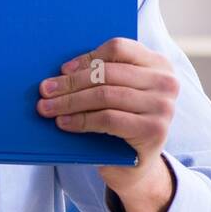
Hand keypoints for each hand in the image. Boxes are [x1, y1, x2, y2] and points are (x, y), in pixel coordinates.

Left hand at [36, 36, 179, 194]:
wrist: (136, 163)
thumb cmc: (121, 119)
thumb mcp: (115, 91)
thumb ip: (100, 75)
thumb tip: (61, 71)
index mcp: (158, 63)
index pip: (119, 48)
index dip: (87, 58)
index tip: (63, 70)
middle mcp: (166, 82)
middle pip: (107, 73)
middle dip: (70, 83)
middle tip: (45, 90)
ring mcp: (163, 107)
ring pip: (105, 95)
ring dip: (70, 101)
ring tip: (47, 108)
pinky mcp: (154, 130)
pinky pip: (108, 119)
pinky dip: (81, 120)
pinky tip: (64, 122)